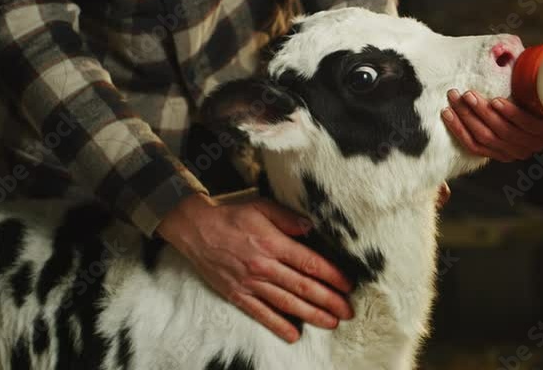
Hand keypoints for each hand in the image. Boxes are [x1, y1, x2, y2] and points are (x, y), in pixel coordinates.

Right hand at [157, 194, 353, 342]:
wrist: (195, 229)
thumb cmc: (231, 216)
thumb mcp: (261, 206)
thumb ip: (288, 218)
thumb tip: (311, 227)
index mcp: (273, 244)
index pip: (310, 263)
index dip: (332, 276)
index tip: (348, 285)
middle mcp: (264, 266)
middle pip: (303, 287)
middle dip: (329, 301)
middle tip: (347, 311)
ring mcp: (250, 283)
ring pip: (287, 303)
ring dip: (311, 315)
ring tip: (331, 323)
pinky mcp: (237, 294)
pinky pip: (261, 314)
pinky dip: (278, 325)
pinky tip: (294, 335)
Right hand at [441, 89, 542, 161]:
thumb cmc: (527, 102)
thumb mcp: (506, 114)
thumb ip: (487, 116)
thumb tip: (460, 103)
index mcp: (504, 151)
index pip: (475, 146)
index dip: (459, 129)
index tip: (445, 112)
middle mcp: (517, 151)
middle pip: (486, 137)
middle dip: (467, 116)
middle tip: (455, 96)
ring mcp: (533, 143)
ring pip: (502, 131)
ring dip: (483, 112)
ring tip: (470, 95)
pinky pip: (524, 124)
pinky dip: (508, 113)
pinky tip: (496, 100)